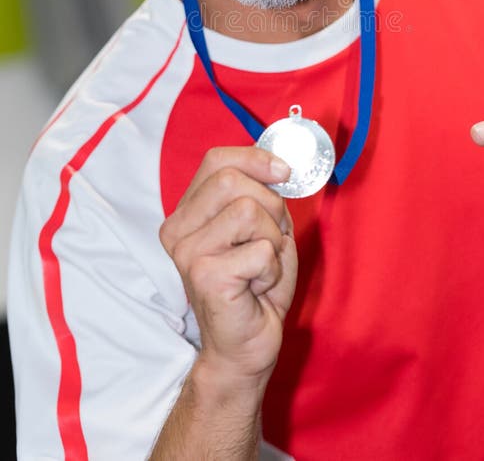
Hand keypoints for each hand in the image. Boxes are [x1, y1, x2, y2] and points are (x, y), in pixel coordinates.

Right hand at [159, 146, 297, 384]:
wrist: (245, 346)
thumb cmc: (255, 286)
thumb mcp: (260, 229)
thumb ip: (261, 195)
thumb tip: (279, 164)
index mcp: (187, 213)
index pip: (216, 160)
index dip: (255, 159)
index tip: (283, 173)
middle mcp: (178, 229)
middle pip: (232, 180)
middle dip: (270, 205)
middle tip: (271, 238)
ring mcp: (188, 253)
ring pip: (249, 210)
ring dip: (272, 239)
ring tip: (261, 267)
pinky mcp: (205, 276)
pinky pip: (260, 250)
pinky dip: (272, 268)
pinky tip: (257, 287)